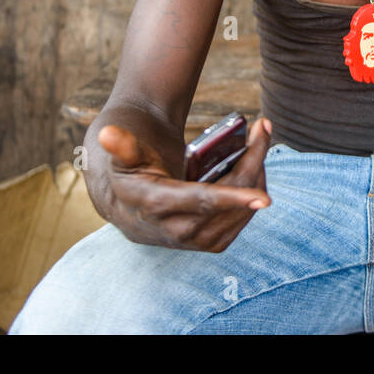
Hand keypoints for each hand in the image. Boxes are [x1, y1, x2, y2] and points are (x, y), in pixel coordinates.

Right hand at [91, 116, 272, 251]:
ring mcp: (192, 241)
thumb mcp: (124, 154)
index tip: (265, 199)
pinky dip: (250, 197)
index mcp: (155, 205)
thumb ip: (121, 145)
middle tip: (261, 129)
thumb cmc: (128, 168)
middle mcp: (175, 230)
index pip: (202, 203)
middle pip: (229, 201)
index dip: (234, 199)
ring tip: (257, 145)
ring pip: (239, 214)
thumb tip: (108, 133)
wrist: (124, 202)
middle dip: (252, 164)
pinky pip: (238, 223)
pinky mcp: (204, 244)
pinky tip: (253, 172)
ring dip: (256, 178)